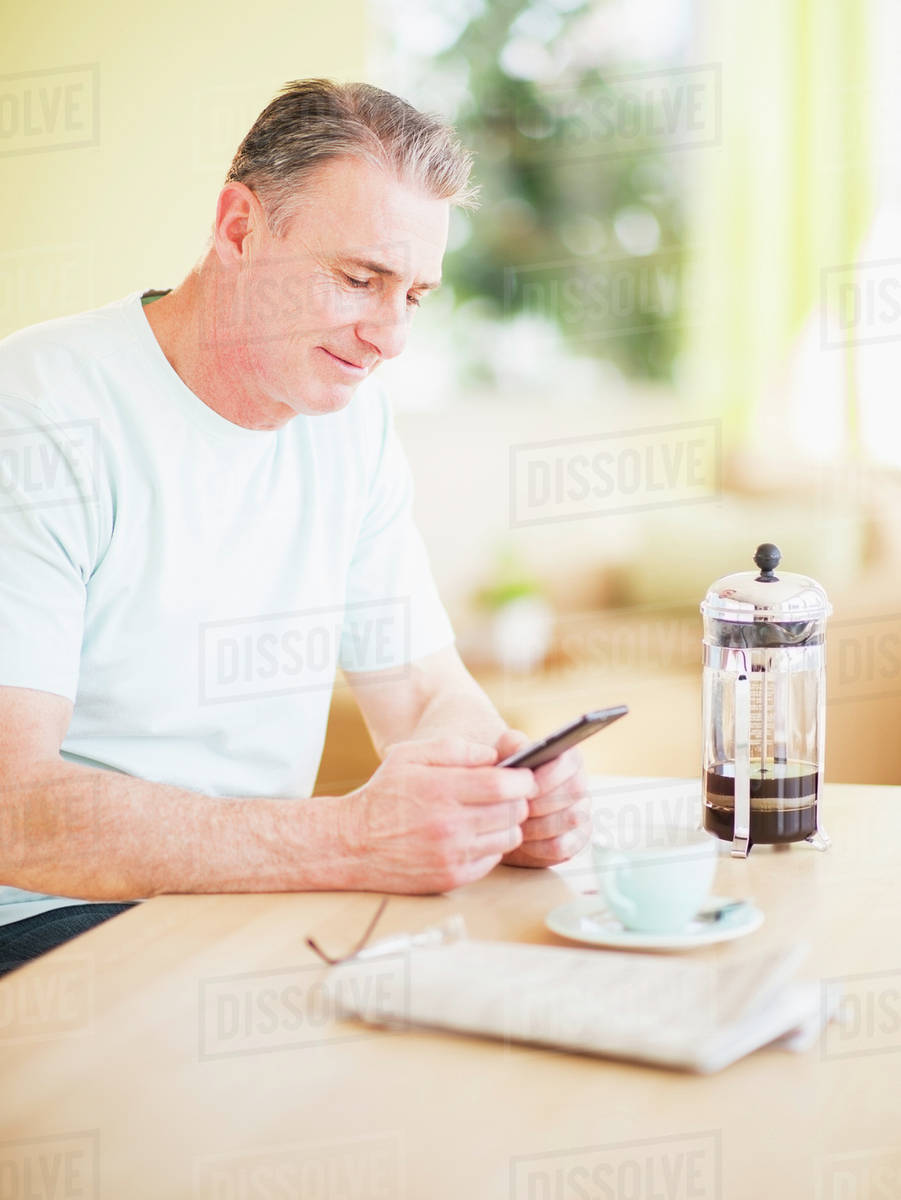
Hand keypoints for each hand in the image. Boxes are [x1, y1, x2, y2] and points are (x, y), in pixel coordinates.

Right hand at [340, 736, 537, 893]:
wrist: (351, 844)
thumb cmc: (383, 795)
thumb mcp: (409, 756)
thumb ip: (454, 748)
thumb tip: (493, 755)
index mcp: (441, 790)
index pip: (503, 785)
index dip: (522, 779)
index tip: (523, 776)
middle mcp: (450, 825)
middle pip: (513, 812)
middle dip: (519, 799)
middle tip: (509, 794)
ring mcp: (452, 855)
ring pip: (509, 837)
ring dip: (508, 823)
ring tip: (491, 814)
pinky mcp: (452, 877)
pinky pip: (493, 860)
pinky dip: (491, 846)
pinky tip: (474, 835)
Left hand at [495, 728, 591, 868]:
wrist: (496, 813)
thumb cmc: (502, 780)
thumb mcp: (501, 756)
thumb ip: (512, 746)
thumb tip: (523, 750)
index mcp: (565, 759)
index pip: (572, 761)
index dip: (551, 776)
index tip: (527, 787)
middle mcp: (579, 784)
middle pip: (574, 792)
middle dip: (541, 803)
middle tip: (515, 809)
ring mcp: (581, 813)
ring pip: (570, 819)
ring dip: (537, 825)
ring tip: (515, 825)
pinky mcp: (575, 840)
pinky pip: (563, 845)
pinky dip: (539, 846)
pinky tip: (524, 842)